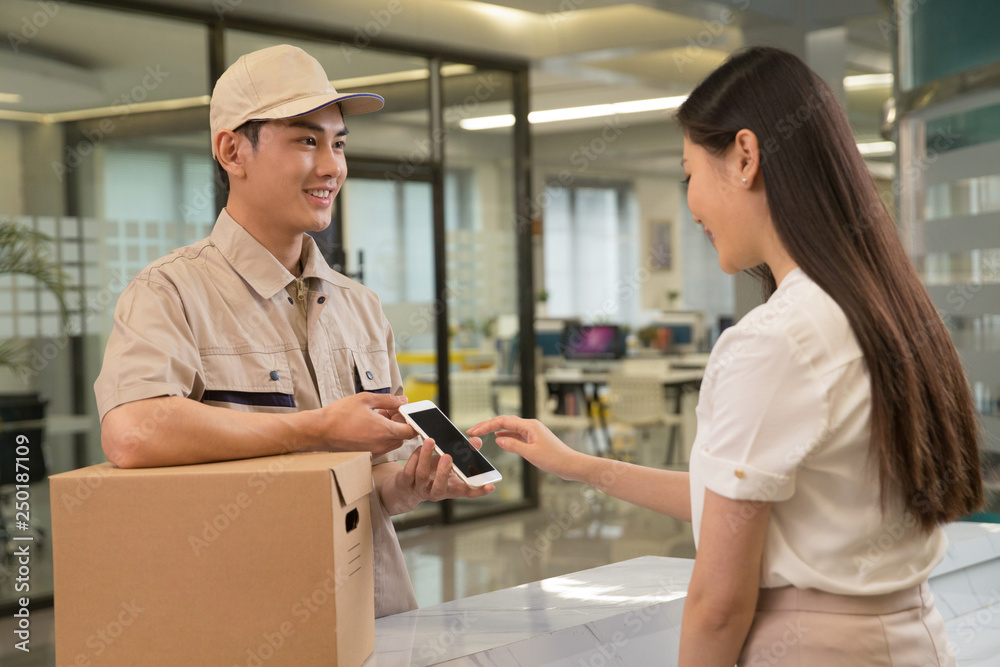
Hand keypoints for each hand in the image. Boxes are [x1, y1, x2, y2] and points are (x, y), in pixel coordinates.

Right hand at [315, 393, 417, 457]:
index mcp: (383, 430)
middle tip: (389, 411)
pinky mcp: (367, 454)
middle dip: (400, 424)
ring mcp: (374, 451)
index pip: (411, 431)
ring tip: (378, 417)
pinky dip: (382, 437)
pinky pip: (382, 447)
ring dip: (391, 430)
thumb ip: (388, 400)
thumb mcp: (365, 399)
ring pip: (393, 442)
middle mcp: (381, 444)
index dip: (411, 420)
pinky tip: (370, 425)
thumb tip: (403, 400)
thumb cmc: (340, 414)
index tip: (403, 412)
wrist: (320, 430)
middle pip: (403, 437)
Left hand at [392, 438, 494, 505]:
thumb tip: (477, 441)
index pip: (466, 492)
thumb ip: (464, 454)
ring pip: (421, 475)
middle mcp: (435, 491)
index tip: (491, 486)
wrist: (406, 487)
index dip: (479, 491)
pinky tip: (419, 447)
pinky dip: (414, 457)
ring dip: (426, 457)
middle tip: (448, 457)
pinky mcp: (405, 483)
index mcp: (450, 489)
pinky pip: (408, 470)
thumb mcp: (449, 466)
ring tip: (431, 441)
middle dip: (443, 472)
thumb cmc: (432, 474)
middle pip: (440, 487)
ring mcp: (419, 488)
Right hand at [467, 416, 585, 481]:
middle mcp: (530, 426)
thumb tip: (498, 439)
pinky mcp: (534, 440)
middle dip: (487, 426)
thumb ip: (513, 445)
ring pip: (509, 428)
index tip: (475, 430)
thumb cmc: (555, 459)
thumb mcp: (530, 453)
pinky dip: (505, 436)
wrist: (571, 465)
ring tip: (481, 434)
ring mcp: (532, 432)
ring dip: (495, 430)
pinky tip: (499, 439)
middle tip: (473, 431)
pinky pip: (516, 435)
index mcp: (529, 425)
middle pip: (504, 422)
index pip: (503, 421)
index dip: (486, 425)